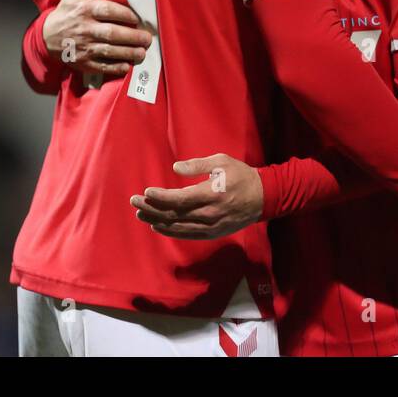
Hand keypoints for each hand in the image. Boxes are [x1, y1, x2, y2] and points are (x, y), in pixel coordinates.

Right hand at [43, 0, 153, 76]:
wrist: (47, 36)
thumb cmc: (65, 11)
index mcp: (84, 9)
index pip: (107, 10)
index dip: (124, 14)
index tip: (137, 18)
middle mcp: (85, 28)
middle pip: (111, 33)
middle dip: (132, 36)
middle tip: (147, 38)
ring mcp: (84, 46)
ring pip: (109, 50)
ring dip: (127, 53)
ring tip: (142, 52)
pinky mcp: (83, 61)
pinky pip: (101, 66)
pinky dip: (114, 67)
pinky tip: (126, 66)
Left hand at [130, 154, 263, 239]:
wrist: (263, 197)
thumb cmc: (241, 175)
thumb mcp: (221, 162)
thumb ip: (197, 166)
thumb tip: (175, 168)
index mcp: (211, 194)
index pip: (180, 199)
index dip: (161, 198)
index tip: (146, 193)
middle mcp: (209, 213)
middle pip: (174, 214)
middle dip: (152, 209)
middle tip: (134, 203)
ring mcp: (211, 226)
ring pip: (178, 227)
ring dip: (157, 221)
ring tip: (141, 215)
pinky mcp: (213, 233)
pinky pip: (187, 234)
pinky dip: (171, 232)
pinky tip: (158, 227)